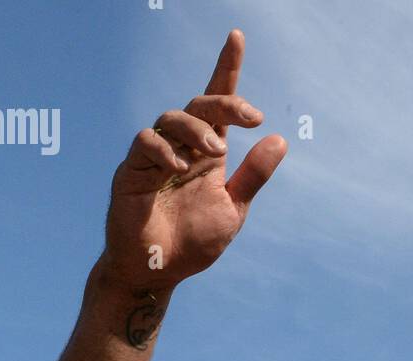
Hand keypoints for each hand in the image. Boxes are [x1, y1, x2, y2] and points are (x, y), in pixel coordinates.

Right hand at [99, 30, 285, 289]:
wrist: (160, 271)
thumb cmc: (194, 242)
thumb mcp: (233, 208)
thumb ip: (253, 175)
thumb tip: (280, 140)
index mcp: (207, 154)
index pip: (217, 105)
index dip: (225, 69)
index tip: (237, 37)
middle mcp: (181, 148)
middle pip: (198, 105)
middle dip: (224, 103)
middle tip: (250, 117)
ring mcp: (154, 157)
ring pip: (172, 118)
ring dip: (198, 129)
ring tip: (217, 152)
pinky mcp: (132, 171)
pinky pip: (146, 144)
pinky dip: (166, 151)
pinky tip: (182, 168)